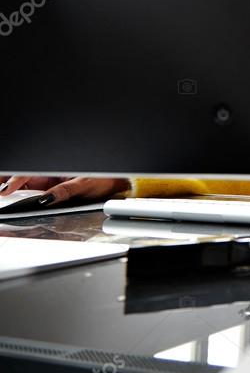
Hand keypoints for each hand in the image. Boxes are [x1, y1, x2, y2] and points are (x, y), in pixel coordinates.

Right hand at [0, 176, 130, 204]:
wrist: (116, 185)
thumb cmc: (104, 180)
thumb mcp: (84, 186)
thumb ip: (64, 191)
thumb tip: (46, 199)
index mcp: (57, 168)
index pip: (29, 173)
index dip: (15, 181)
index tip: (5, 190)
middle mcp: (51, 175)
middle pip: (23, 178)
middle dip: (8, 184)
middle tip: (0, 193)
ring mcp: (50, 184)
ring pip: (25, 186)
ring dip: (13, 192)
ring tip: (2, 198)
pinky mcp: (52, 193)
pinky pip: (34, 195)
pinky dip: (24, 200)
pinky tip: (16, 204)